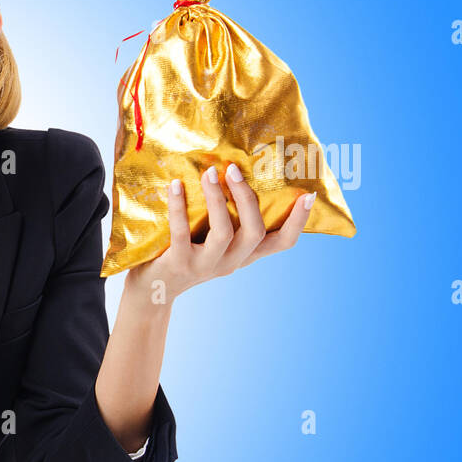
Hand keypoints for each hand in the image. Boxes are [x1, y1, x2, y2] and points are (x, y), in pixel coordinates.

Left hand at [124, 162, 316, 304]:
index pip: (281, 243)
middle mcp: (230, 262)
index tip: (309, 195)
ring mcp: (204, 266)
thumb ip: (229, 220)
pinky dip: (179, 206)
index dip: (298, 222)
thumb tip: (236, 172)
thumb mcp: (213, 243)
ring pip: (223, 232)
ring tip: (210, 173)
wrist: (152, 292)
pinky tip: (175, 185)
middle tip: (234, 170)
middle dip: (247, 199)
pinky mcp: (178, 264)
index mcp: (243, 255)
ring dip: (217, 199)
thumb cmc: (185, 256)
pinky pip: (181, 232)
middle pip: (254, 233)